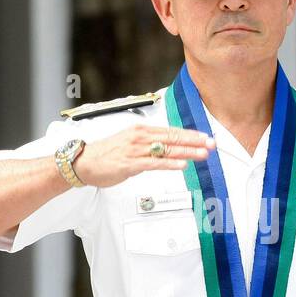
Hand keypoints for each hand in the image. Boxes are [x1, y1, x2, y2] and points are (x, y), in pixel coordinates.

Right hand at [71, 125, 214, 187]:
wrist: (83, 162)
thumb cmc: (106, 155)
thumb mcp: (129, 144)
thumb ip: (148, 146)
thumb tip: (165, 150)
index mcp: (141, 131)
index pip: (171, 131)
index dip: (190, 135)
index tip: (205, 137)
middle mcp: (140, 137)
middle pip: (173, 138)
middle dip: (194, 141)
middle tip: (212, 144)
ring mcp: (136, 150)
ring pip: (167, 150)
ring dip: (187, 152)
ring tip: (204, 154)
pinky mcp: (130, 163)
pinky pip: (154, 163)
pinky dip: (170, 164)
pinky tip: (182, 165)